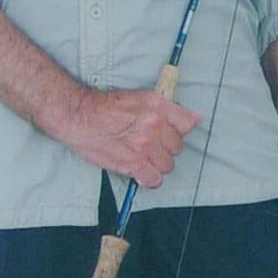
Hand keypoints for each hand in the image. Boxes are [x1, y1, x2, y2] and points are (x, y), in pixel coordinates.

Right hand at [57, 85, 200, 187]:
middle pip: (177, 147)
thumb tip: (196, 117)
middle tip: (151, 145)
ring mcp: (143, 144)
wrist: (80, 116)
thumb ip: (169, 109)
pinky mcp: (132, 163)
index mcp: (157, 104)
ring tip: (144, 157)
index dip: (178, 131)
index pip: (186, 124)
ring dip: (158, 164)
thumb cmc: (107, 107)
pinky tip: (142, 172)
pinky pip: (154, 179)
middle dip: (166, 148)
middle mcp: (153, 124)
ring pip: (167, 165)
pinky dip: (150, 179)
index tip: (168, 134)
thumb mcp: (141, 97)